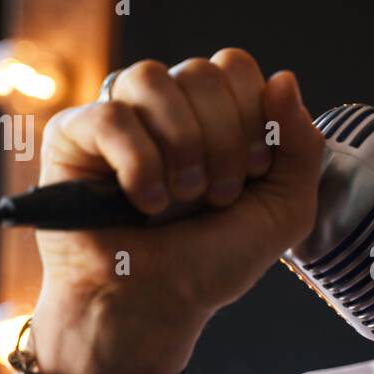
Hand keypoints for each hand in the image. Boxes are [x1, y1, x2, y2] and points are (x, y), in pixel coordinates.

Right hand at [34, 49, 324, 330]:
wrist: (154, 306)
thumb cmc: (211, 261)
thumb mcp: (283, 210)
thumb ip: (301, 145)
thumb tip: (284, 78)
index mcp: (214, 114)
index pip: (236, 67)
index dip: (253, 116)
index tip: (252, 172)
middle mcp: (166, 108)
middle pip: (201, 71)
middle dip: (222, 141)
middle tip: (215, 196)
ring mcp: (118, 117)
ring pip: (152, 78)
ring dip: (180, 145)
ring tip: (181, 197)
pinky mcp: (72, 136)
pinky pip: (110, 115)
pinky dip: (138, 162)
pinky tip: (144, 201)